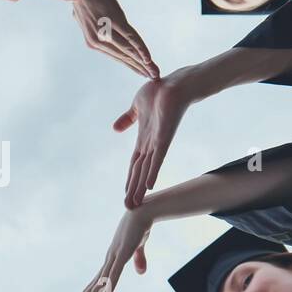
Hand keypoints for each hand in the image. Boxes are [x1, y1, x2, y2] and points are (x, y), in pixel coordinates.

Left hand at [68, 0, 157, 77]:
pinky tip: (148, 58)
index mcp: (93, 41)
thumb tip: (100, 24)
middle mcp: (97, 41)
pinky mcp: (114, 21)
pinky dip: (140, 49)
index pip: (117, 56)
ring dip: (144, 62)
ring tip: (155, 71)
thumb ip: (94, 24)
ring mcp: (105, 32)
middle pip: (124, 57)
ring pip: (128, 51)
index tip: (143, 73)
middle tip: (155, 77)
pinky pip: (130, 38)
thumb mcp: (87, 16)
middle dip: (141, 68)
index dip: (131, 65)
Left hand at [75, 205, 153, 291]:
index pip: (100, 277)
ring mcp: (115, 255)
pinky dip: (109, 285)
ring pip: (102, 280)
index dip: (92, 289)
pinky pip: (115, 272)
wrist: (143, 211)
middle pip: (96, 280)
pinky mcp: (123, 253)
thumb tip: (140, 272)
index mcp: (113, 257)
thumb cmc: (140, 227)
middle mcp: (110, 257)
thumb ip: (138, 259)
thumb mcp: (139, 246)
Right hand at [115, 72, 194, 207]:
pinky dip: (154, 171)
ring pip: (148, 170)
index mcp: (144, 139)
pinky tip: (151, 186)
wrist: (176, 83)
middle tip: (128, 208)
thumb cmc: (159, 92)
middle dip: (134, 190)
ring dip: (141, 188)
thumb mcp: (136, 107)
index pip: (135, 163)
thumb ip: (127, 119)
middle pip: (140, 172)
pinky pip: (159, 157)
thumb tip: (115, 129)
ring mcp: (159, 142)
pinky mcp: (165, 137)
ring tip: (135, 204)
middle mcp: (152, 144)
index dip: (130, 179)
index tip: (126, 194)